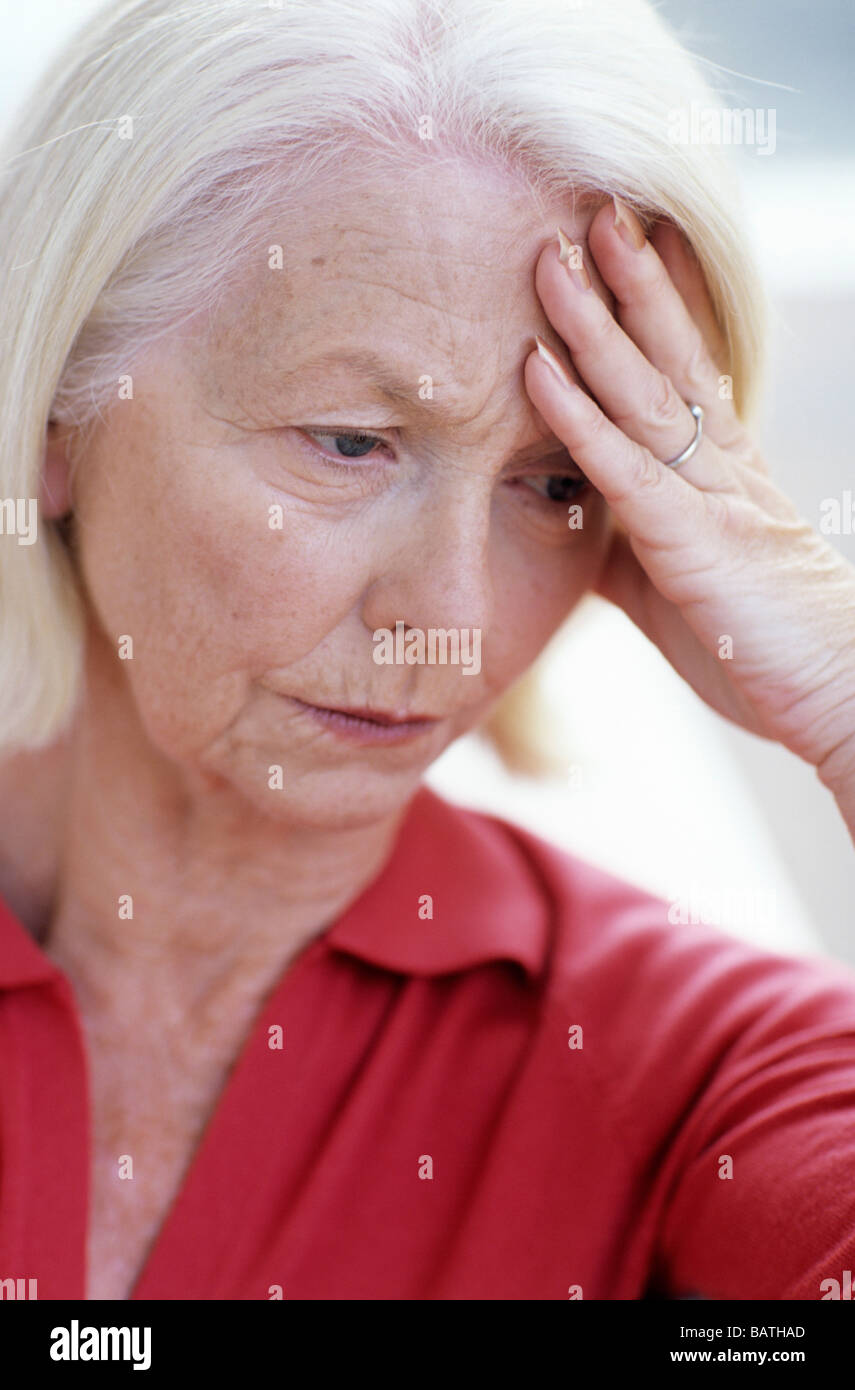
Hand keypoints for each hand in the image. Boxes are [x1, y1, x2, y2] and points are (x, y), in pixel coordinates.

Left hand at [524, 197, 854, 808]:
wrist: (832, 692)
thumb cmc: (756, 643)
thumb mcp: (674, 585)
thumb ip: (626, 543)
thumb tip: (574, 518)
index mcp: (721, 472)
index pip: (687, 370)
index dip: (659, 304)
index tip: (630, 240)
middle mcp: (720, 465)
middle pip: (668, 355)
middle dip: (629, 281)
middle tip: (594, 208)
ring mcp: (708, 494)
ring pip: (643, 390)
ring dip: (595, 321)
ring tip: (557, 254)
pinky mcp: (691, 537)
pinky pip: (623, 465)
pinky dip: (575, 415)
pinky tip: (538, 366)